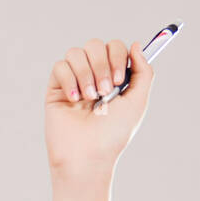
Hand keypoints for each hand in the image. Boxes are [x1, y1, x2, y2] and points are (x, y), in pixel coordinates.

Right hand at [45, 39, 152, 188]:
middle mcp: (93, 76)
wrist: (88, 156)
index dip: (117, 56)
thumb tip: (137, 44)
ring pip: (76, 53)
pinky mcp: (56, 89)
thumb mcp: (137, 102)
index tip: (119, 80)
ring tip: (89, 99)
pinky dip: (69, 80)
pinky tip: (73, 100)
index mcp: (112, 77)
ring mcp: (73, 81)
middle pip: (95, 45)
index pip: (114, 47)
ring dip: (85, 74)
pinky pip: (60, 66)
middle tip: (104, 92)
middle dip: (101, 65)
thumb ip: (144, 72)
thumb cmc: (112, 135)